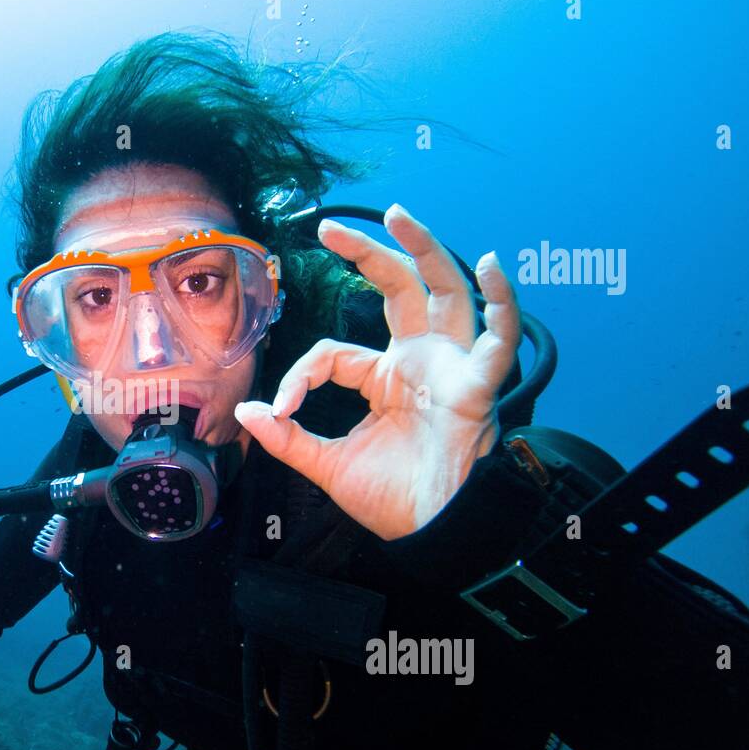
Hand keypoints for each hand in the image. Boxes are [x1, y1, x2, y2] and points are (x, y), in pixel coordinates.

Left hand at [234, 204, 520, 540]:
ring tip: (397, 216)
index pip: (336, 352)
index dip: (304, 371)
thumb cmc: (389, 500)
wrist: (427, 533)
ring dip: (426, 251)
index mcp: (385, 379)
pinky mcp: (477, 387)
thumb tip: (245, 413)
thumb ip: (286, 437)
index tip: (282, 405)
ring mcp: (450, 369)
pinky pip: (500, 340)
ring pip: (445, 294)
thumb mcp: (325, 464)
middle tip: (329, 228)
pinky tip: (492, 267)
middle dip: (368, 254)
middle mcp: (420, 362)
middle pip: (400, 291)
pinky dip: (503, 304)